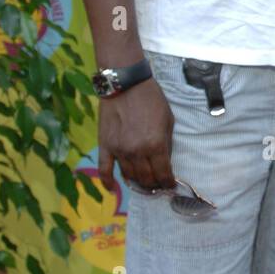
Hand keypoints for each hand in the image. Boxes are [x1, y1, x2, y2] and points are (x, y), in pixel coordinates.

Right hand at [98, 77, 175, 191]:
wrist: (126, 84)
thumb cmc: (151, 99)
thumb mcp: (167, 121)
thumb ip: (166, 144)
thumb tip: (165, 162)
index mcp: (155, 145)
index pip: (163, 174)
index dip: (168, 183)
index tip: (170, 185)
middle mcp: (137, 152)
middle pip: (146, 178)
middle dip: (154, 184)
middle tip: (157, 184)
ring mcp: (119, 150)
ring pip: (129, 175)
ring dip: (137, 182)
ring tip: (143, 183)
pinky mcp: (105, 146)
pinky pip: (104, 169)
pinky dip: (107, 181)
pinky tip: (112, 188)